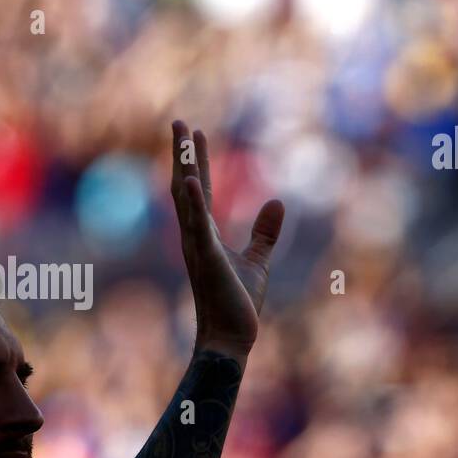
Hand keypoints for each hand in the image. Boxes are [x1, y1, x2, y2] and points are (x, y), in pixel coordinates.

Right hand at [169, 119, 283, 361]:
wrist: (232, 336)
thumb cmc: (238, 303)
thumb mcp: (257, 259)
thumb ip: (264, 232)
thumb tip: (278, 202)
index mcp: (204, 234)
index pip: (201, 188)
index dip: (200, 159)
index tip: (197, 132)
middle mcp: (194, 235)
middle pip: (185, 184)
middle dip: (183, 153)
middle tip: (179, 121)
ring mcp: (196, 245)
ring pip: (186, 197)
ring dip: (185, 164)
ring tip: (183, 135)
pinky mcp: (206, 257)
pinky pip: (196, 224)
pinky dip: (194, 200)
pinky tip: (192, 177)